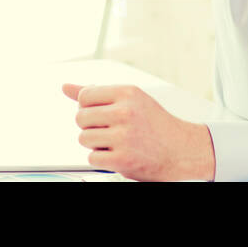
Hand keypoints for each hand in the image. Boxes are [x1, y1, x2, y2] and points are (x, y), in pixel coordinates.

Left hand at [62, 83, 214, 180]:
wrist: (181, 150)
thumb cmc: (155, 124)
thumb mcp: (130, 99)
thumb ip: (96, 93)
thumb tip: (66, 87)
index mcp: (127, 93)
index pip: (85, 95)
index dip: (88, 107)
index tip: (102, 114)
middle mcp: (125, 112)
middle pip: (80, 117)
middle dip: (90, 126)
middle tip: (109, 130)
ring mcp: (124, 136)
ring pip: (84, 138)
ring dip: (95, 144)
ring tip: (114, 142)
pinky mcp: (123, 159)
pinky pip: (92, 158)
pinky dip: (101, 159)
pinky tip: (117, 154)